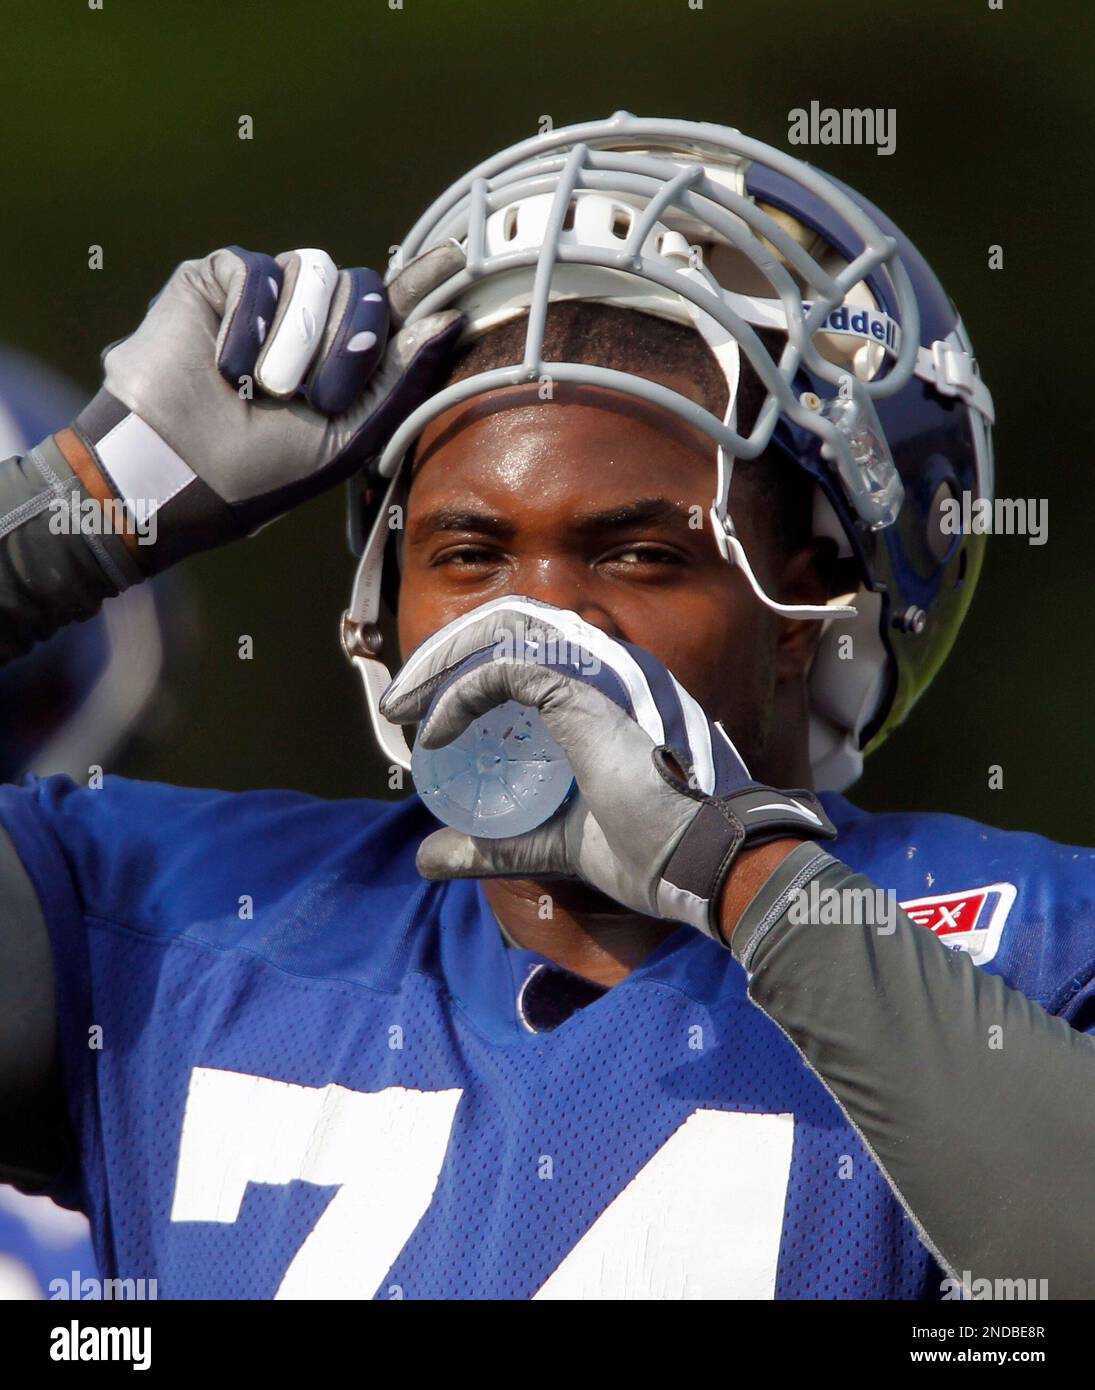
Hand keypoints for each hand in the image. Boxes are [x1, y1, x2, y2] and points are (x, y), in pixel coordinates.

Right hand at [67, 242, 464, 571]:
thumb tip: (448, 319)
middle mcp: (311, 320)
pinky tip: (224, 364)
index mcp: (345, 360)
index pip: (392, 309)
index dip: (423, 281)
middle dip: (350, 345)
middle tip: (318, 398)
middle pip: (364, 288)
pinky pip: (258, 271)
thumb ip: (400, 379)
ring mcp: (267, 295)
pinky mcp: (221, 278)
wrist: (179, 468)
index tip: (457, 258)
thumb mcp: (349, 436)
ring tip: (264, 389)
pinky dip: (248, 324)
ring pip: (316, 272)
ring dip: (297, 341)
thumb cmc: (262, 470)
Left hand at [380, 595, 836, 940]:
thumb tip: (426, 856)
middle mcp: (608, 666)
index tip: (425, 718)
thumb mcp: (555, 842)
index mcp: (609, 690)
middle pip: (507, 626)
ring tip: (404, 704)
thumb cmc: (653, 849)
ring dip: (443, 661)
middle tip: (401, 702)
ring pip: (502, 632)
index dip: (467, 667)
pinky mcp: (586, 692)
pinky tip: (435, 730)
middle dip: (443, 654)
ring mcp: (600, 673)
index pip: (528, 648)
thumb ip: (499, 843)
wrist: (706, 865)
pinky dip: (460, 694)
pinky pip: (505, 671)